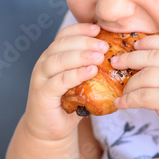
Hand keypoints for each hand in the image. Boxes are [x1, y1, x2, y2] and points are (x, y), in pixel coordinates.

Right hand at [21, 22, 108, 142]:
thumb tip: (118, 56)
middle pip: (62, 45)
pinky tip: (90, 72)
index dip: (80, 29)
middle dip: (85, 42)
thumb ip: (91, 67)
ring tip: (99, 57)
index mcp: (53, 55)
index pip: (64, 35)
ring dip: (80, 56)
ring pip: (58, 61)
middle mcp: (44, 63)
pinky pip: (58, 81)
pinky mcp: (42, 94)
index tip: (98, 28)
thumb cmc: (69, 103)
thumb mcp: (81, 81)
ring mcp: (40, 78)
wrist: (50, 130)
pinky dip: (74, 74)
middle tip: (104, 46)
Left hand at [111, 35, 158, 151]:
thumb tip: (149, 71)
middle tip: (116, 62)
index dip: (148, 42)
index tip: (135, 44)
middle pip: (149, 56)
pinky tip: (121, 104)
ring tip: (122, 93)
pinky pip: (141, 96)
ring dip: (128, 86)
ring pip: (142, 77)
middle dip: (129, 59)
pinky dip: (128, 100)